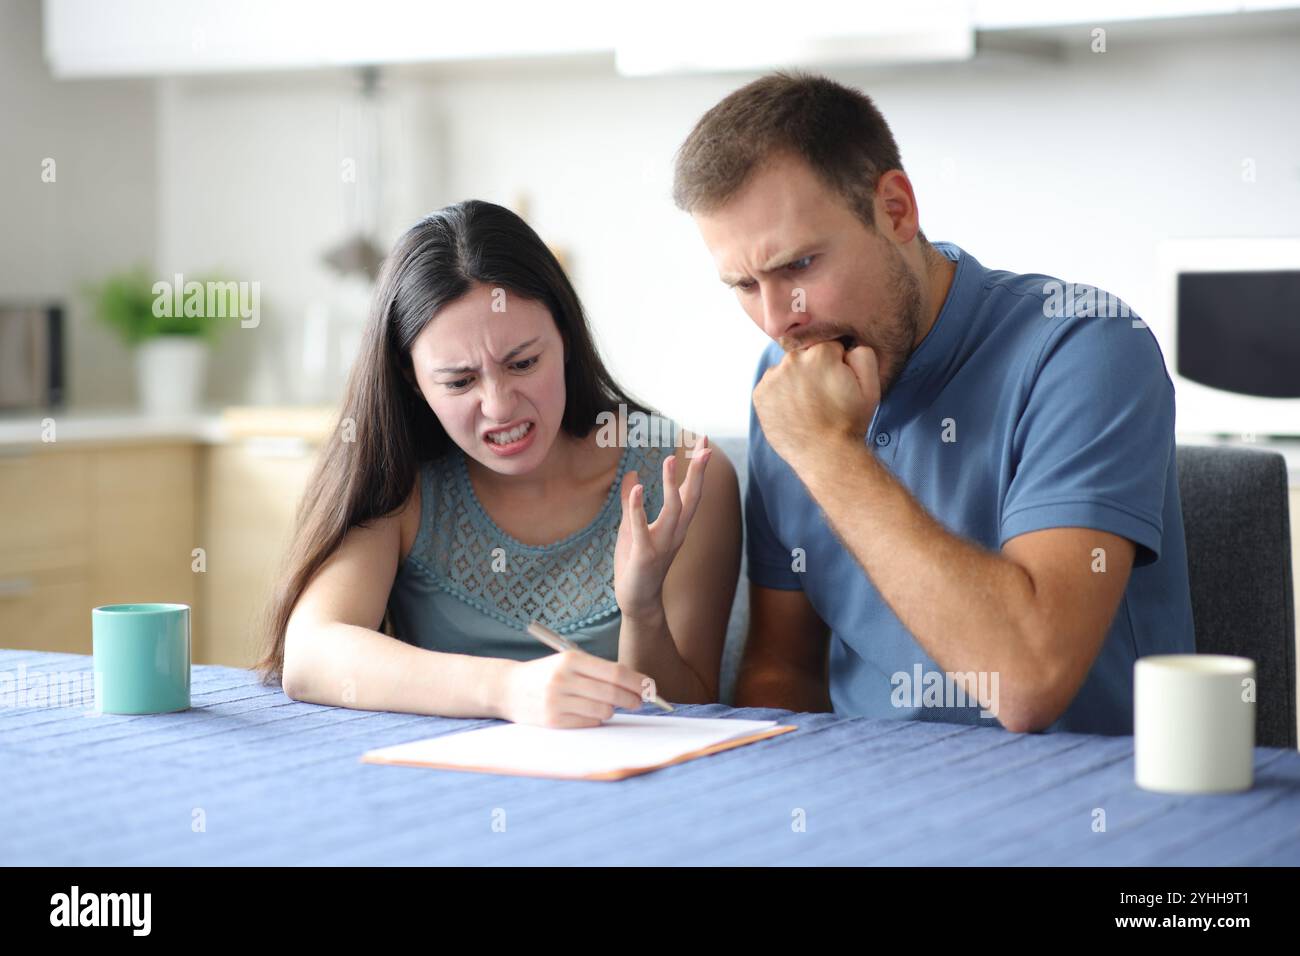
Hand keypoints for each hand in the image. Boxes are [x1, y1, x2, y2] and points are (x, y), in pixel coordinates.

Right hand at [501, 650, 647, 727]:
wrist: (507, 689)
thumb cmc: (546, 674)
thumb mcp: (567, 662)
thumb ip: (597, 671)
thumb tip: (635, 685)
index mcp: (570, 660)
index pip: (615, 672)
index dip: (636, 681)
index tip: (649, 686)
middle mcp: (563, 680)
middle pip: (612, 693)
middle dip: (632, 698)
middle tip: (639, 701)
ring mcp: (558, 702)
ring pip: (604, 711)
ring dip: (611, 710)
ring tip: (605, 705)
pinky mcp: (554, 721)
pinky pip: (589, 723)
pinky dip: (595, 720)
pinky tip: (587, 713)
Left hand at [614, 436, 713, 621]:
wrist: (636, 601)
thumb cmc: (636, 564)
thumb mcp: (632, 528)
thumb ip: (631, 503)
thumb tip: (631, 475)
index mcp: (676, 526)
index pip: (692, 492)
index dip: (698, 468)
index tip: (704, 442)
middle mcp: (675, 533)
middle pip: (692, 497)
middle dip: (698, 471)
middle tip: (704, 445)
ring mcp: (662, 544)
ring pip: (674, 510)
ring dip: (672, 484)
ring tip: (670, 459)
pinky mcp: (645, 555)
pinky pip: (642, 528)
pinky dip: (639, 508)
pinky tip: (637, 488)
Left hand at [752, 342, 879, 467]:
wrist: (826, 456)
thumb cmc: (849, 423)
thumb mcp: (870, 386)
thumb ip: (863, 354)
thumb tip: (846, 347)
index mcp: (820, 353)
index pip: (828, 348)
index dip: (836, 366)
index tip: (836, 386)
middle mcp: (793, 360)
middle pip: (805, 357)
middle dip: (814, 372)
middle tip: (822, 399)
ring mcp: (773, 377)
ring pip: (787, 371)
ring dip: (795, 382)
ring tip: (807, 407)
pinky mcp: (760, 394)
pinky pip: (772, 386)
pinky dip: (780, 395)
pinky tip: (793, 411)